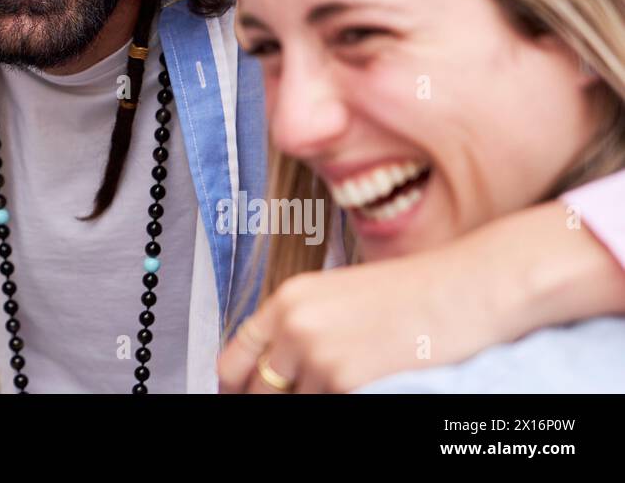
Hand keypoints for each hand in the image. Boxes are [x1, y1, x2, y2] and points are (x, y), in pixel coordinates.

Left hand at [218, 199, 624, 392]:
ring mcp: (317, 356)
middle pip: (260, 391)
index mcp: (288, 300)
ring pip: (293, 404)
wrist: (464, 289)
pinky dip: (341, 406)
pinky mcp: (345, 382)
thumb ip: (303, 329)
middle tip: (303, 397)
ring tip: (346, 388)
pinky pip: (325, 408)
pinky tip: (365, 392)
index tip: (238, 396)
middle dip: (275, 401)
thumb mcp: (339, 297)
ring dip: (313, 403)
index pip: (234, 359)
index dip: (235, 386)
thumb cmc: (413, 292)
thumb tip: (282, 368)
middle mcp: (293, 326)